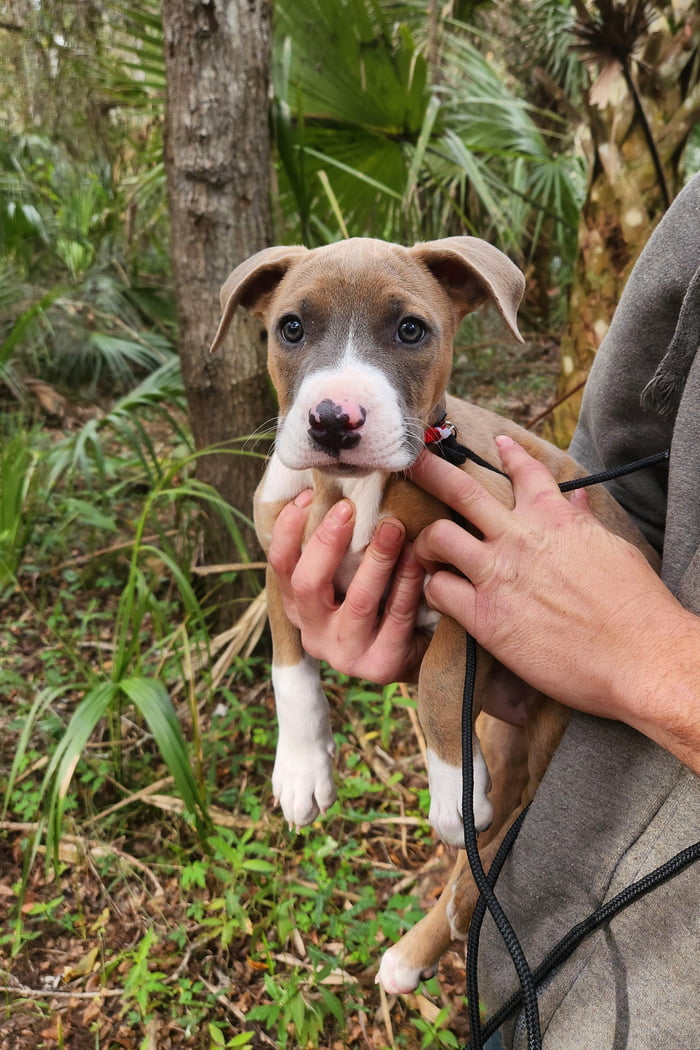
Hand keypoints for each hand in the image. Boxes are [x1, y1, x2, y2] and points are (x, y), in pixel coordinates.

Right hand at [267, 491, 429, 683]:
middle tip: (349, 508)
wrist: (413, 654)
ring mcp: (346, 655)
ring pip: (358, 601)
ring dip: (377, 559)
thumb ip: (335, 549)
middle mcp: (315, 634)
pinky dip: (407, 582)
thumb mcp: (347, 579)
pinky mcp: (381, 665)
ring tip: (393, 527)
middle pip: (307, 585)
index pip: (280, 567)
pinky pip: (396, 616)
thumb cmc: (377, 603)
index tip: (310, 496)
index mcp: (299, 609)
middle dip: (327, 541)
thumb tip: (334, 490)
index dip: (288, 530)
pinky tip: (416, 557)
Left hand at [411, 436, 699, 771]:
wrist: (637, 655)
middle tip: (414, 462)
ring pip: (438, 537)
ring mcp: (497, 574)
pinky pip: (438, 590)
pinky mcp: (484, 616)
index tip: (494, 442)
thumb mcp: (613, 549)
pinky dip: (432, 589)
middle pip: (461, 491)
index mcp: (554, 517)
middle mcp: (519, 537)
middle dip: (431, 471)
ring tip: (423, 550)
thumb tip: (578, 498)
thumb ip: (583, 522)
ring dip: (424, 541)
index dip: (507, 454)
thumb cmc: (634, 605)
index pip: (525, 472)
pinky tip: (437, 595)